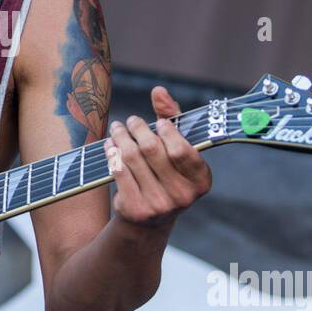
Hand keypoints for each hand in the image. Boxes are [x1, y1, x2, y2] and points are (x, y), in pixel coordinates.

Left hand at [104, 86, 211, 231]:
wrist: (149, 219)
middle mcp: (183, 196)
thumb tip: (158, 91)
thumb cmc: (166, 173)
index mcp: (201, 180)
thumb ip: (171, 117)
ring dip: (121, 137)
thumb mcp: (176, 148)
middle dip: (138, 129)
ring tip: (117, 129)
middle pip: (152, 150)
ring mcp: (159, 205)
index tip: (158, 123)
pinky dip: (112, 153)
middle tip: (131, 121)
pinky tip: (110, 144)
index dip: (168, 132)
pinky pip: (118, 171)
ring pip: (132, 158)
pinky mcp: (135, 209)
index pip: (182, 150)